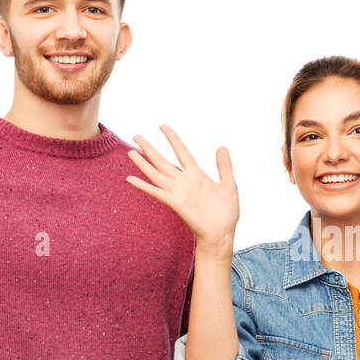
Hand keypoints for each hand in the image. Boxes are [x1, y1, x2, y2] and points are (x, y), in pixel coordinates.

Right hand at [126, 125, 238, 250]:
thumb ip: (224, 166)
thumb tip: (222, 147)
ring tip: (130, 152)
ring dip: (143, 163)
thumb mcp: (229, 184)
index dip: (172, 139)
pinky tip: (130, 179)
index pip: (181, 151)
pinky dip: (143, 186)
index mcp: (197, 175)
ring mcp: (177, 192)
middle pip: (162, 161)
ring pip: (156, 173)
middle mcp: (183, 181)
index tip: (162, 126)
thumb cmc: (226, 212)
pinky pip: (156, 192)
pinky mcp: (174, 203)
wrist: (222, 233)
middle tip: (136, 136)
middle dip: (149, 148)